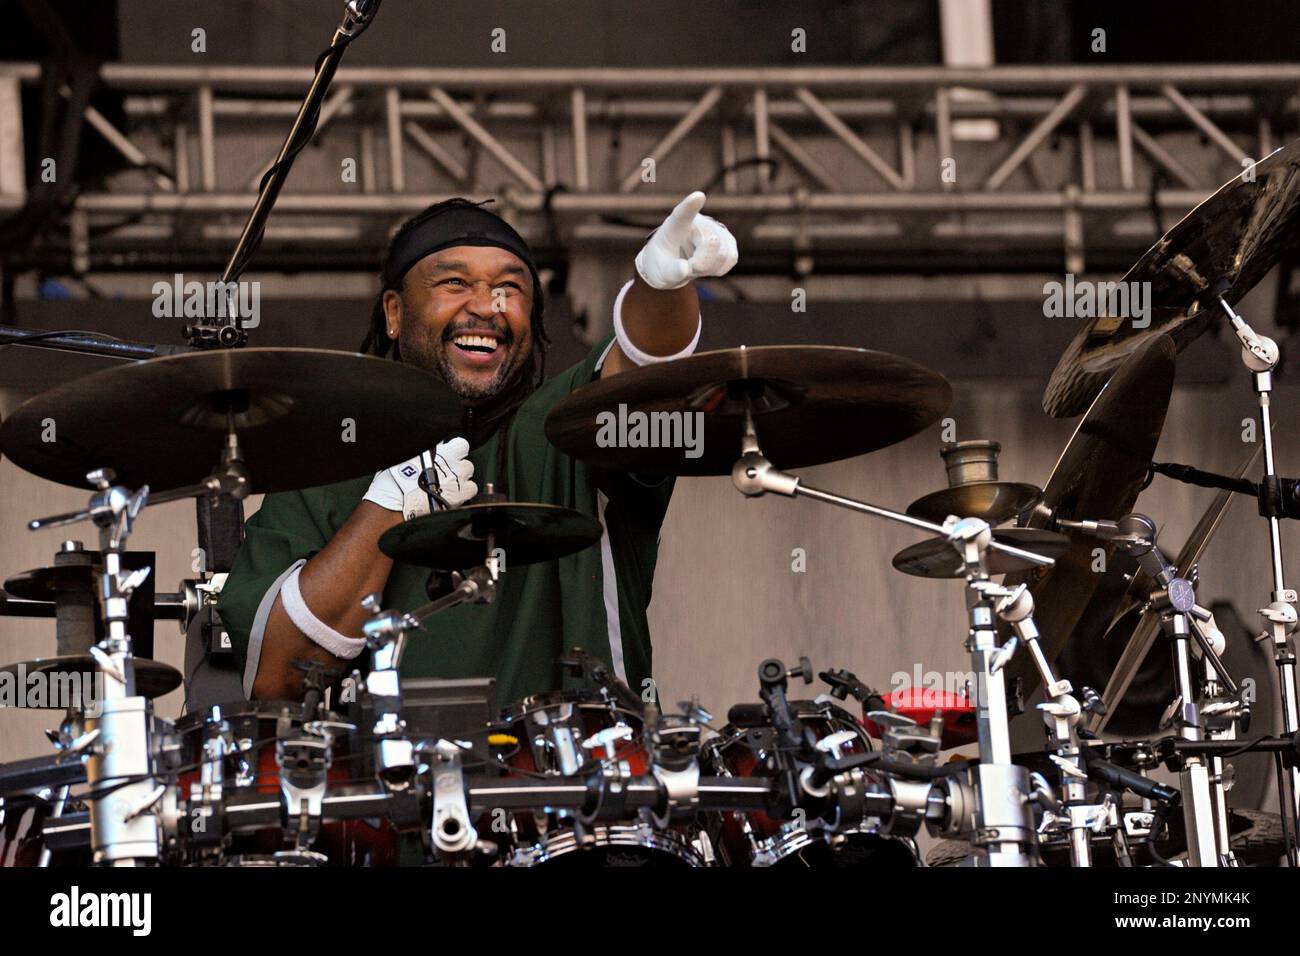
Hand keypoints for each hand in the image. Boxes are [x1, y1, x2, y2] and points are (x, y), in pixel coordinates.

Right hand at [363, 437, 477, 519]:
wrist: (402, 499)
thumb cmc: (401, 477)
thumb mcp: (410, 456)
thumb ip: (426, 452)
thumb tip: (430, 448)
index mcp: (445, 453)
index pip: (462, 445)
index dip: (456, 451)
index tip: (450, 455)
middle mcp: (455, 466)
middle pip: (466, 463)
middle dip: (459, 468)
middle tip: (447, 474)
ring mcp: (460, 481)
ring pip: (470, 477)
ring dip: (462, 480)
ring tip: (449, 486)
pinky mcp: (461, 496)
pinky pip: (471, 491)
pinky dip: (465, 493)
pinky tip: (453, 496)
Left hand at [634, 191, 737, 289]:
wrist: (673, 263)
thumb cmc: (664, 264)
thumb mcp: (661, 271)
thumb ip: (671, 271)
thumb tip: (685, 269)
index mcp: (675, 225)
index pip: (683, 213)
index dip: (691, 205)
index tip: (698, 196)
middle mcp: (698, 222)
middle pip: (711, 242)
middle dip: (701, 264)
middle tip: (687, 267)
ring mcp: (716, 229)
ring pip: (723, 253)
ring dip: (709, 268)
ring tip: (694, 265)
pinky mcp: (728, 240)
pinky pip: (731, 258)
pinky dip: (718, 269)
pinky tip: (707, 266)